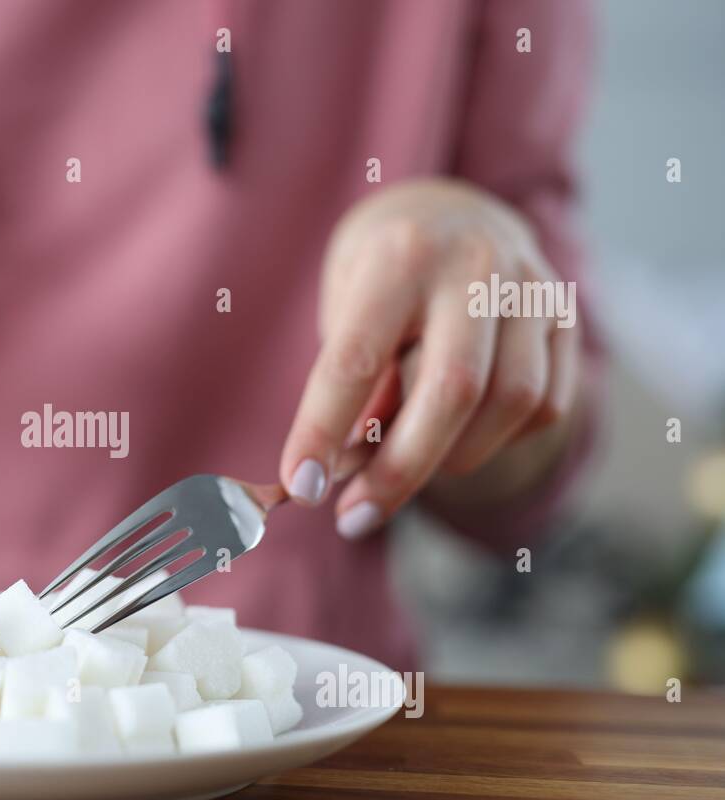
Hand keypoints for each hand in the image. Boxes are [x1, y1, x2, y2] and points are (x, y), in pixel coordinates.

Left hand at [279, 178, 580, 538]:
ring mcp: (532, 287)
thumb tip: (342, 475)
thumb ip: (354, 385)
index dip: (323, 431)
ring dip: (452, 458)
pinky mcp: (568, 315)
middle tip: (354, 517)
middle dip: (400, 470)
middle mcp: (475, 264)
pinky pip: (543, 406)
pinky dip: (498, 438)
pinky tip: (460, 432)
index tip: (300, 489)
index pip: (356, 358)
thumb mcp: (347, 309)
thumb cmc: (378, 278)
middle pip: (452, 390)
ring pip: (510, 404)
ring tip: (407, 464)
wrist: (449, 213)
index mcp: (399, 257)